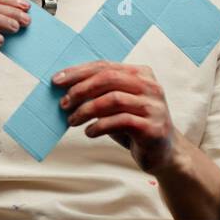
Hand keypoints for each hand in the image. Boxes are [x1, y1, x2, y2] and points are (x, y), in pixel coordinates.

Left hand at [53, 61, 176, 172]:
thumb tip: (64, 89)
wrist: (163, 153)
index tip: (56, 81)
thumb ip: (99, 93)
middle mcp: (150, 87)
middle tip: (64, 103)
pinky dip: (99, 126)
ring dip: (86, 110)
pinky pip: (120, 122)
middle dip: (81, 90)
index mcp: (141, 74)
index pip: (105, 66)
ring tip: (72, 121)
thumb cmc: (133, 125)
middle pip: (108, 78)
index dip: (78, 72)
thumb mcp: (117, 105)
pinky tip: (89, 132)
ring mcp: (154, 107)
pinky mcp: (153, 128)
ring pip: (113, 99)